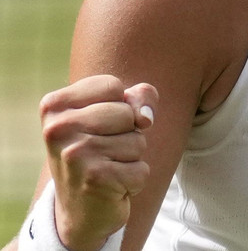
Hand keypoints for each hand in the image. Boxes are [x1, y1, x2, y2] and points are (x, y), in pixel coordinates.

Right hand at [39, 76, 157, 249]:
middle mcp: (57, 129)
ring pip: (138, 141)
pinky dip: (134, 180)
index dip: (119, 106)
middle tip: (102, 152)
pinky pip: (142, 169)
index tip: (98, 126)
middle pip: (127, 113)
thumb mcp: (115, 114)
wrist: (79, 210)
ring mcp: (74, 155)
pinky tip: (112, 186)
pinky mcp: (95, 179)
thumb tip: (145, 118)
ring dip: (131, 157)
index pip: (113, 86)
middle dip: (127, 133)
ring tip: (106, 168)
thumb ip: (139, 97)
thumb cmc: (100, 151)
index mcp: (54, 106)